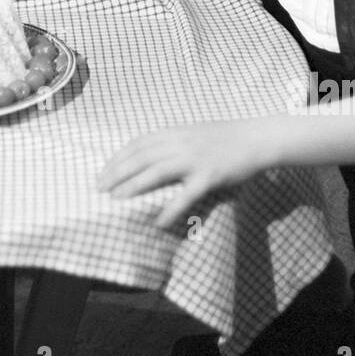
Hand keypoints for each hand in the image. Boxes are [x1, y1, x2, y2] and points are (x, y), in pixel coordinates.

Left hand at [98, 121, 268, 230]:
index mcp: (175, 133)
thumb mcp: (194, 134)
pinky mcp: (209, 176)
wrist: (256, 139)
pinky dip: (170, 209)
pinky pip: (186, 195)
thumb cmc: (225, 139)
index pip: (138, 144)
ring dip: (133, 186)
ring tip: (116, 200)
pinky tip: (158, 222)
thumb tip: (151, 157)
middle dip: (116, 172)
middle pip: (140, 157)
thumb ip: (173, 143)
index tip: (103, 172)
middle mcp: (180, 143)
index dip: (118, 158)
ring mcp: (194, 159)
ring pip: (156, 172)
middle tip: (99, 188)